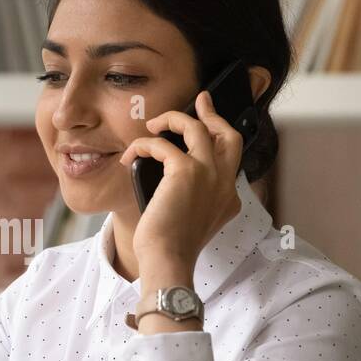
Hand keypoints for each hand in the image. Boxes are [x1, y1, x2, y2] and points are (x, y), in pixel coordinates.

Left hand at [117, 89, 242, 277]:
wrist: (168, 259)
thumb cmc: (172, 247)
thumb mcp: (192, 221)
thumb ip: (195, 199)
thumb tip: (171, 178)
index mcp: (228, 197)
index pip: (230, 159)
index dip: (219, 137)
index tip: (208, 122)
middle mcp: (224, 183)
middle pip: (227, 135)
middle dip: (213, 114)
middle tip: (200, 101)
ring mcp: (208, 174)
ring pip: (196, 128)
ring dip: (173, 120)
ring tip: (153, 126)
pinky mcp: (186, 171)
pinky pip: (163, 144)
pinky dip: (144, 145)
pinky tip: (131, 155)